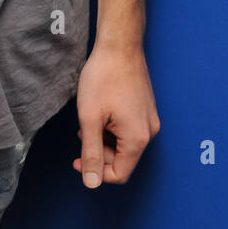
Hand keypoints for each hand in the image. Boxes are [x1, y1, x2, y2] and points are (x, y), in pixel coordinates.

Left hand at [72, 42, 159, 186]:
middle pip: (122, 159)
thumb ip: (91, 153)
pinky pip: (128, 130)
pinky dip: (112, 127)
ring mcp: (149, 119)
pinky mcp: (145, 109)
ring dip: (104, 138)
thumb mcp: (90, 118)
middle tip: (83, 131)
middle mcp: (149, 132)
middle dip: (99, 151)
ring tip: (91, 118)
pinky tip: (101, 111)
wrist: (120, 45)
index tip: (78, 159)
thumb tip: (91, 183)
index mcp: (137, 139)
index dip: (96, 172)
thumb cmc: (104, 77)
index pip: (119, 174)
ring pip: (124, 144)